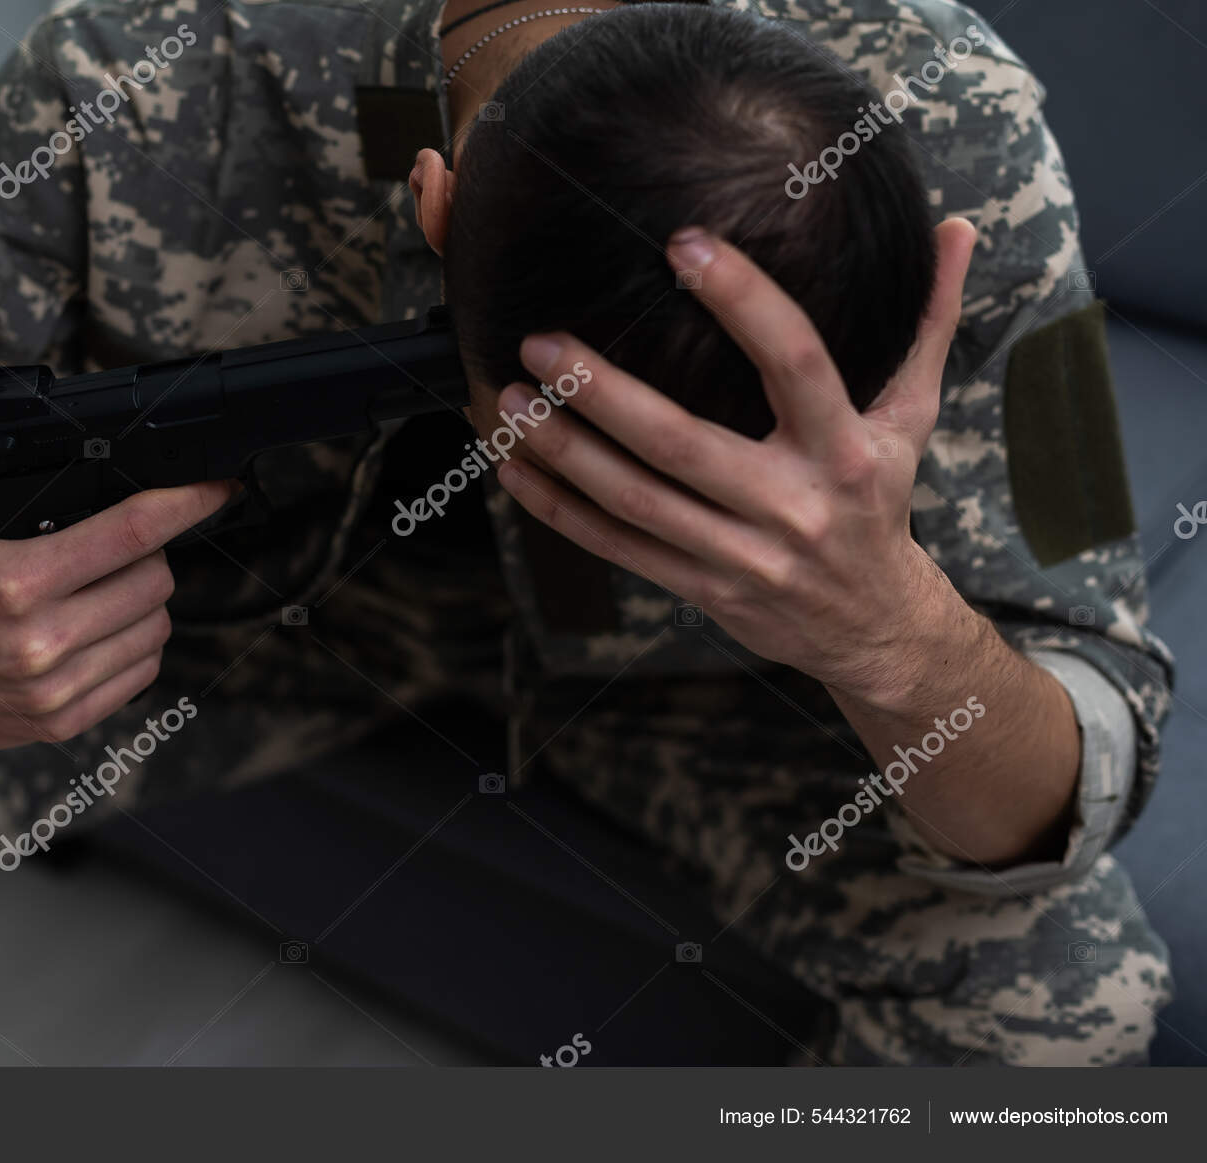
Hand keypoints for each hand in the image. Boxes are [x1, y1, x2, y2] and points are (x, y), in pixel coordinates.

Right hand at [0, 482, 236, 747]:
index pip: (130, 533)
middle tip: (130, 546)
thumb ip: (30, 499)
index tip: (217, 488)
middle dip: (153, 553)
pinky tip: (107, 628)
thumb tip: (111, 472)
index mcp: (15, 580)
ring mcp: (53, 688)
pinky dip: (136, 644)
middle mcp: (39, 640)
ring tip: (112, 588)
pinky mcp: (59, 721)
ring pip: (155, 629)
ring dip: (147, 601)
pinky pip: (140, 674)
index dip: (185, 503)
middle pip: (154, 581)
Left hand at [493, 220, 976, 704]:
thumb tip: (957, 230)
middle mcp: (794, 506)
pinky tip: (512, 468)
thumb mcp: (912, 420)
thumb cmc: (882, 506)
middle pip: (683, 443)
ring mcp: (743, 556)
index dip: (742, 301)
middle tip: (541, 342)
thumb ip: (928, 324)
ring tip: (506, 399)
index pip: (795, 362)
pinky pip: (618, 548)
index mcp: (848, 451)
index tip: (683, 245)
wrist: (877, 631)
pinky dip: (560, 510)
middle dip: (604, 392)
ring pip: (637, 502)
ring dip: (563, 451)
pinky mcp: (702, 589)